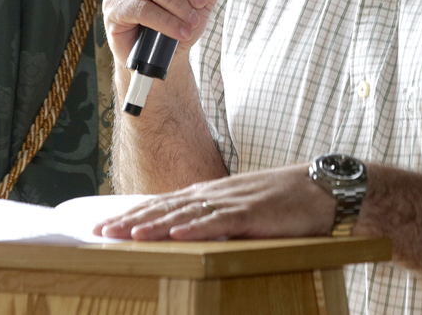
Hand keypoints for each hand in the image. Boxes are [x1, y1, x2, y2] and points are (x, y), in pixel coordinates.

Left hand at [94, 165, 336, 240]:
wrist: (322, 188)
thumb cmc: (285, 201)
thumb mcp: (242, 208)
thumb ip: (215, 217)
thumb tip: (185, 232)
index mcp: (211, 193)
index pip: (163, 203)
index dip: (132, 213)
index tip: (104, 224)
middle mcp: (215, 194)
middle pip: (165, 206)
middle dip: (129, 219)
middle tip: (98, 231)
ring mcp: (233, 202)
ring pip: (185, 213)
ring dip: (154, 223)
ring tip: (126, 233)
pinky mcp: (252, 213)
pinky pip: (219, 221)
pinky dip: (195, 228)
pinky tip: (175, 233)